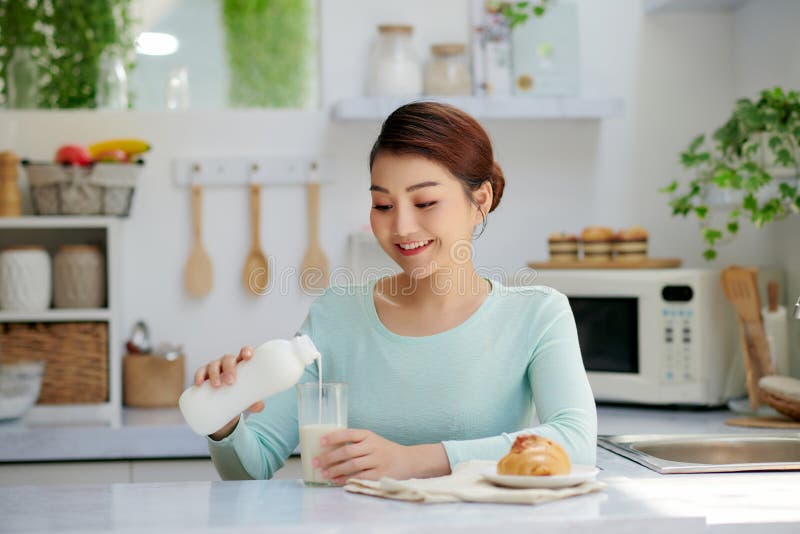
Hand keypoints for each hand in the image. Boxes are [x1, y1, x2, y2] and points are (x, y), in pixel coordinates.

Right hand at [193, 345, 264, 438]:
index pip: (244, 352)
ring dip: (215, 373)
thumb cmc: (240, 395)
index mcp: (241, 364)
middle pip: (228, 359)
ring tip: (217, 385)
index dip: (246, 351)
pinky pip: (200, 372)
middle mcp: (228, 363)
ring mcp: (215, 368)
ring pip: (214, 365)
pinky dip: (199, 376)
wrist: (223, 404)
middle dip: (229, 368)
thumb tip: (259, 406)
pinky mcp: (204, 376)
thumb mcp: (248, 399)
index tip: (248, 357)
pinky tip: (199, 382)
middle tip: (231, 382)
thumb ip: (255, 402)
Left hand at [313, 429, 427, 484]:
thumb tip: (328, 449)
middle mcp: (372, 446)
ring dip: (335, 470)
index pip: (348, 433)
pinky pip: (360, 477)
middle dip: (329, 457)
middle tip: (315, 462)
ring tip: (323, 474)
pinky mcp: (380, 474)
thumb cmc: (385, 450)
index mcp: (368, 435)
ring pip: (352, 465)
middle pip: (347, 451)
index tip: (320, 442)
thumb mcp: (372, 440)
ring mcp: (377, 460)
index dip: (333, 437)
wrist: (409, 460)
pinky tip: (337, 481)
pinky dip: (346, 479)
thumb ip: (355, 443)